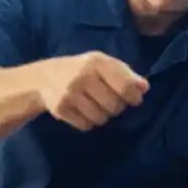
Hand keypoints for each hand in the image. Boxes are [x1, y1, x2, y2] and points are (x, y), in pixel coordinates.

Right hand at [33, 52, 148, 130]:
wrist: (42, 78)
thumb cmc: (81, 70)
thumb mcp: (102, 64)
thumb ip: (125, 73)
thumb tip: (144, 87)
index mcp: (97, 62)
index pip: (126, 86)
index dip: (133, 96)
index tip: (133, 99)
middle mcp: (83, 76)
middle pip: (115, 106)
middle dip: (116, 107)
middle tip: (107, 100)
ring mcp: (70, 93)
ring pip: (101, 118)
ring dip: (102, 116)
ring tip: (93, 105)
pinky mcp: (61, 109)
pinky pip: (86, 125)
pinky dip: (87, 122)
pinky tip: (81, 111)